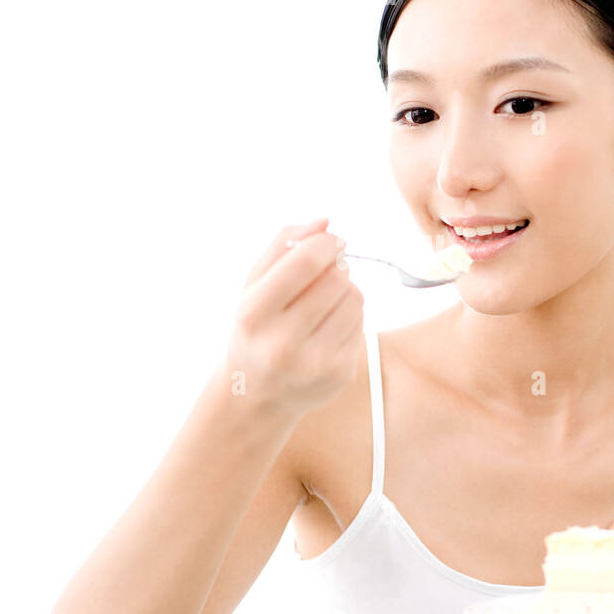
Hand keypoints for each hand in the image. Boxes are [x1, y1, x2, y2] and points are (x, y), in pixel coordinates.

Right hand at [222, 217, 364, 417]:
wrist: (257, 393)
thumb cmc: (256, 328)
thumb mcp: (252, 285)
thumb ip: (282, 245)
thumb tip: (325, 220)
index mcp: (253, 315)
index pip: (304, 262)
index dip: (325, 243)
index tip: (329, 242)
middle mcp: (281, 344)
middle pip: (336, 279)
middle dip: (337, 267)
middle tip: (325, 273)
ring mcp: (313, 364)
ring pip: (355, 299)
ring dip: (346, 290)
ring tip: (324, 302)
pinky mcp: (339, 374)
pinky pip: (362, 324)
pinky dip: (350, 316)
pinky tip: (329, 327)